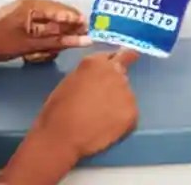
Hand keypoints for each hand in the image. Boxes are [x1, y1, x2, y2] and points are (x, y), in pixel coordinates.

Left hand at [0, 0, 89, 63]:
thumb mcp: (31, 44)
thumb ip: (59, 42)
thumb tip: (82, 40)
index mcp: (34, 4)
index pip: (63, 10)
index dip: (77, 22)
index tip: (88, 32)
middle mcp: (30, 3)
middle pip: (57, 13)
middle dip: (68, 27)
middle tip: (79, 39)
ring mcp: (23, 10)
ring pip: (49, 19)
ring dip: (57, 32)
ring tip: (63, 44)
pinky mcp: (19, 20)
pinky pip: (39, 23)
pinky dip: (46, 33)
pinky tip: (47, 45)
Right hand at [0, 50, 140, 182]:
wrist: (62, 137)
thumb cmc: (57, 110)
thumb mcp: (70, 82)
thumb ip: (88, 74)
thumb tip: (97, 78)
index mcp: (96, 62)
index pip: (116, 55)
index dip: (114, 64)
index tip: (118, 67)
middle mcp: (115, 73)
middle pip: (123, 73)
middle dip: (116, 83)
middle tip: (105, 99)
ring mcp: (127, 92)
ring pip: (126, 96)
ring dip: (117, 103)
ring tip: (99, 120)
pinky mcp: (133, 113)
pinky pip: (129, 115)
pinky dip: (121, 121)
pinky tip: (106, 129)